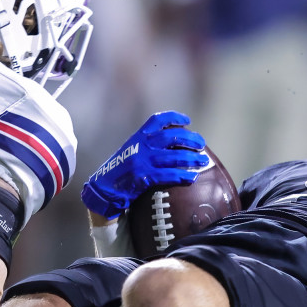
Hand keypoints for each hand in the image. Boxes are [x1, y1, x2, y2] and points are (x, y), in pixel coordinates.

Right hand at [81, 110, 207, 218]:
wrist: (103, 189)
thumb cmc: (119, 170)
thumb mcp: (130, 150)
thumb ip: (146, 145)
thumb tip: (173, 144)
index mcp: (138, 137)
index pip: (158, 120)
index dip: (175, 118)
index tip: (188, 122)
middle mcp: (141, 146)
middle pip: (172, 137)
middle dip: (190, 139)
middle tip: (201, 145)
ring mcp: (143, 161)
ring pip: (174, 157)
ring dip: (191, 159)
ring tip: (202, 161)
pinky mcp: (144, 177)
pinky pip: (168, 175)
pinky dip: (182, 176)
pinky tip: (191, 178)